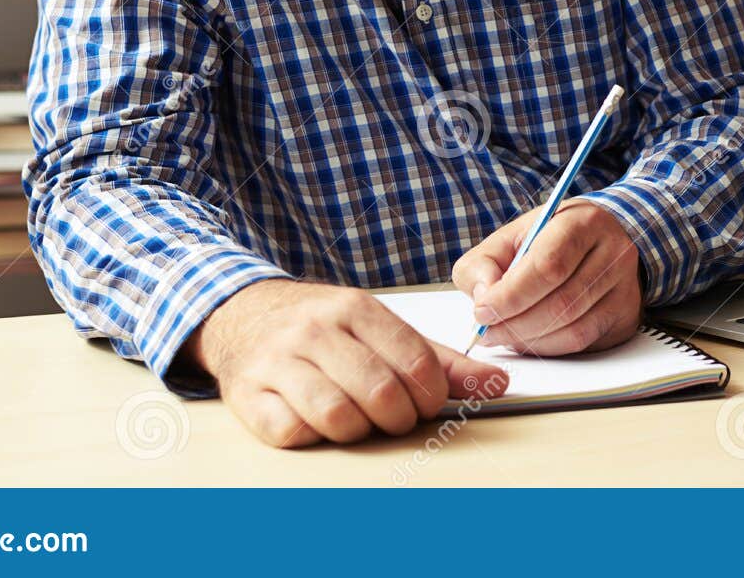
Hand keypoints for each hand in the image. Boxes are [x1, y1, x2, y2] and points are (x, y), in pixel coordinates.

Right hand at [184, 280, 508, 447]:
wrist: (244, 315)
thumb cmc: (325, 329)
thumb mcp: (383, 331)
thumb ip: (441, 361)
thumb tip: (499, 383)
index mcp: (356, 308)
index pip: (416, 362)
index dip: (431, 396)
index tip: (426, 403)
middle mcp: (316, 330)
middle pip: (380, 394)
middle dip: (398, 418)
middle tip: (393, 417)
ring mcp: (279, 361)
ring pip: (337, 416)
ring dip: (357, 431)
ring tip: (356, 420)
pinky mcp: (249, 393)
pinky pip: (291, 432)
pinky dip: (312, 436)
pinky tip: (315, 421)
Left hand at [452, 201, 642, 354]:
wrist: (598, 238)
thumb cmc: (548, 239)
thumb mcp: (509, 237)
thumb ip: (483, 263)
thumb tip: (483, 297)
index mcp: (582, 222)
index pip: (548, 266)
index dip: (512, 295)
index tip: (482, 310)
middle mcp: (613, 253)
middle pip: (561, 303)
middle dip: (515, 324)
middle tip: (487, 332)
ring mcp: (625, 287)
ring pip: (573, 329)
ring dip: (530, 340)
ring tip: (503, 335)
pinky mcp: (626, 315)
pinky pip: (584, 343)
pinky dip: (549, 347)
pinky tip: (529, 340)